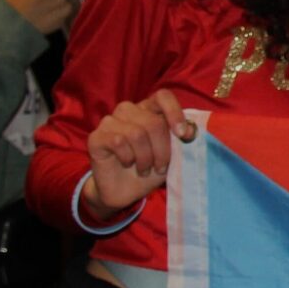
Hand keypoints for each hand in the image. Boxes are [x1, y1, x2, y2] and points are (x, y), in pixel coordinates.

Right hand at [82, 91, 195, 222]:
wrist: (124, 191)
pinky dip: (128, 157)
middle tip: (160, 167)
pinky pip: (118, 141)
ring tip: (144, 169)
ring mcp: (110, 121)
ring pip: (137, 133)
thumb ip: (179, 141)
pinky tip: (127, 164)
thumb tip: (191, 131)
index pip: (163, 96)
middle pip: (153, 122)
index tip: (183, 135)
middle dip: (162, 150)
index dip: (175, 112)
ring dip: (145, 158)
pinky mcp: (96, 136)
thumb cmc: (149, 169)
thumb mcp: (170, 155)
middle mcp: (129, 110)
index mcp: (149, 109)